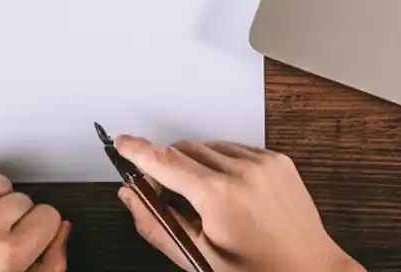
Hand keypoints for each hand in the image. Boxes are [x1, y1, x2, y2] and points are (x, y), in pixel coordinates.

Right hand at [115, 136, 361, 271]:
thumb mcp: (198, 257)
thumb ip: (156, 225)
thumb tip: (130, 196)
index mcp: (219, 196)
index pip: (165, 162)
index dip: (138, 151)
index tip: (122, 144)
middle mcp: (243, 172)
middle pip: (185, 149)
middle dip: (169, 166)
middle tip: (166, 194)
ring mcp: (264, 163)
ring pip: (210, 147)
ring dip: (198, 165)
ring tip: (206, 201)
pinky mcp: (278, 161)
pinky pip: (237, 150)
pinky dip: (225, 165)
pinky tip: (230, 193)